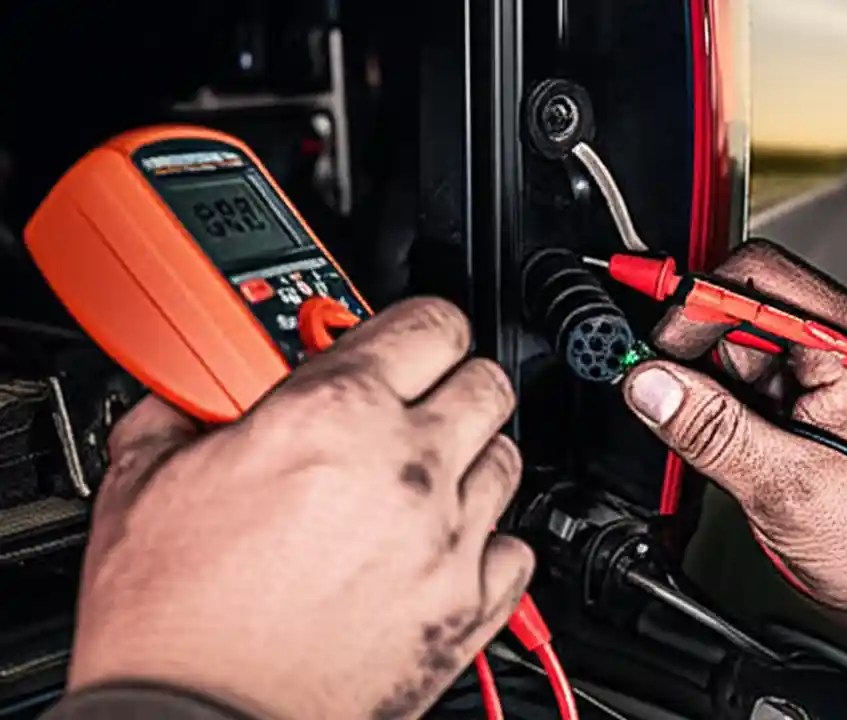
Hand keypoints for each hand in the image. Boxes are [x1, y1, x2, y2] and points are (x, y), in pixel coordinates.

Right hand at [70, 298, 532, 719]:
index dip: (417, 323)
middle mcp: (408, 466)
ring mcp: (447, 538)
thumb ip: (180, 409)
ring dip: (472, 456)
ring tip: (425, 476)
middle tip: (417, 403)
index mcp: (335, 414)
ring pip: (509, 458)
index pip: (430, 322)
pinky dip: (490, 542)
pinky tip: (446, 547)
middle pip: (486, 381)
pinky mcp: (467, 606)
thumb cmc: (172, 619)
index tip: (406, 339)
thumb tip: (188, 391)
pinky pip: (516, 548)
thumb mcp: (142, 483)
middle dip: (453, 382)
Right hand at [622, 240, 846, 699]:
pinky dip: (748, 412)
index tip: (655, 348)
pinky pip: (775, 381)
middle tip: (684, 410)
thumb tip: (650, 384)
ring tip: (744, 453)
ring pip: (756, 350)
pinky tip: (758, 453)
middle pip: (752, 310)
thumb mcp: (788, 486)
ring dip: (727, 394)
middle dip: (707, 360)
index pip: (758, 279)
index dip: (694, 308)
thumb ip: (710, 428)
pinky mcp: (846, 397)